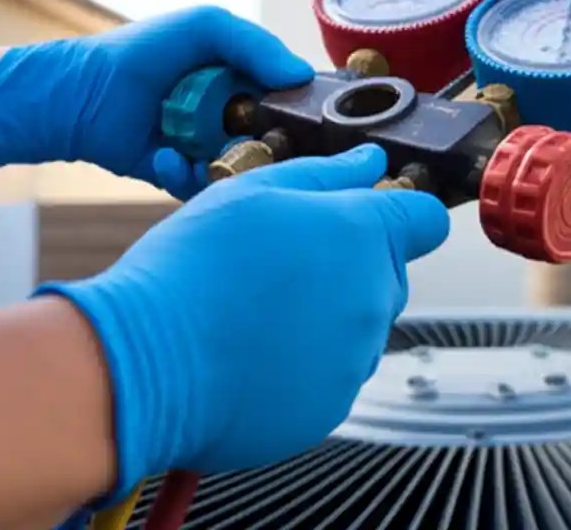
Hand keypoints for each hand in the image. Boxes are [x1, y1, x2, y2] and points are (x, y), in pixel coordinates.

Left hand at [0, 5, 312, 198]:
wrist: (77, 93)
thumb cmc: (141, 51)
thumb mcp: (204, 28)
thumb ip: (256, 44)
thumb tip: (301, 75)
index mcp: (247, 81)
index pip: (292, 102)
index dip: (300, 113)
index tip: (299, 120)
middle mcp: (235, 117)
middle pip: (276, 144)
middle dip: (267, 147)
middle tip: (250, 142)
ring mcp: (210, 149)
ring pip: (243, 171)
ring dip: (225, 165)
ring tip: (199, 153)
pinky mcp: (184, 176)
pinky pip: (203, 189)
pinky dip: (186, 176)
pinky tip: (165, 157)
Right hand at [36, 144, 449, 504]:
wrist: (144, 363)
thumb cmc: (189, 270)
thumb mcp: (251, 193)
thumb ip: (324, 176)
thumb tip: (368, 163)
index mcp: (362, 234)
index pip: (425, 219)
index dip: (400, 216)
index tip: (369, 220)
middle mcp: (373, 297)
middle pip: (389, 274)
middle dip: (350, 267)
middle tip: (281, 268)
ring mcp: (357, 357)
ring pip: (359, 328)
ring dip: (326, 319)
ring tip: (257, 315)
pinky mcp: (332, 407)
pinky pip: (332, 377)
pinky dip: (303, 368)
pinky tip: (252, 355)